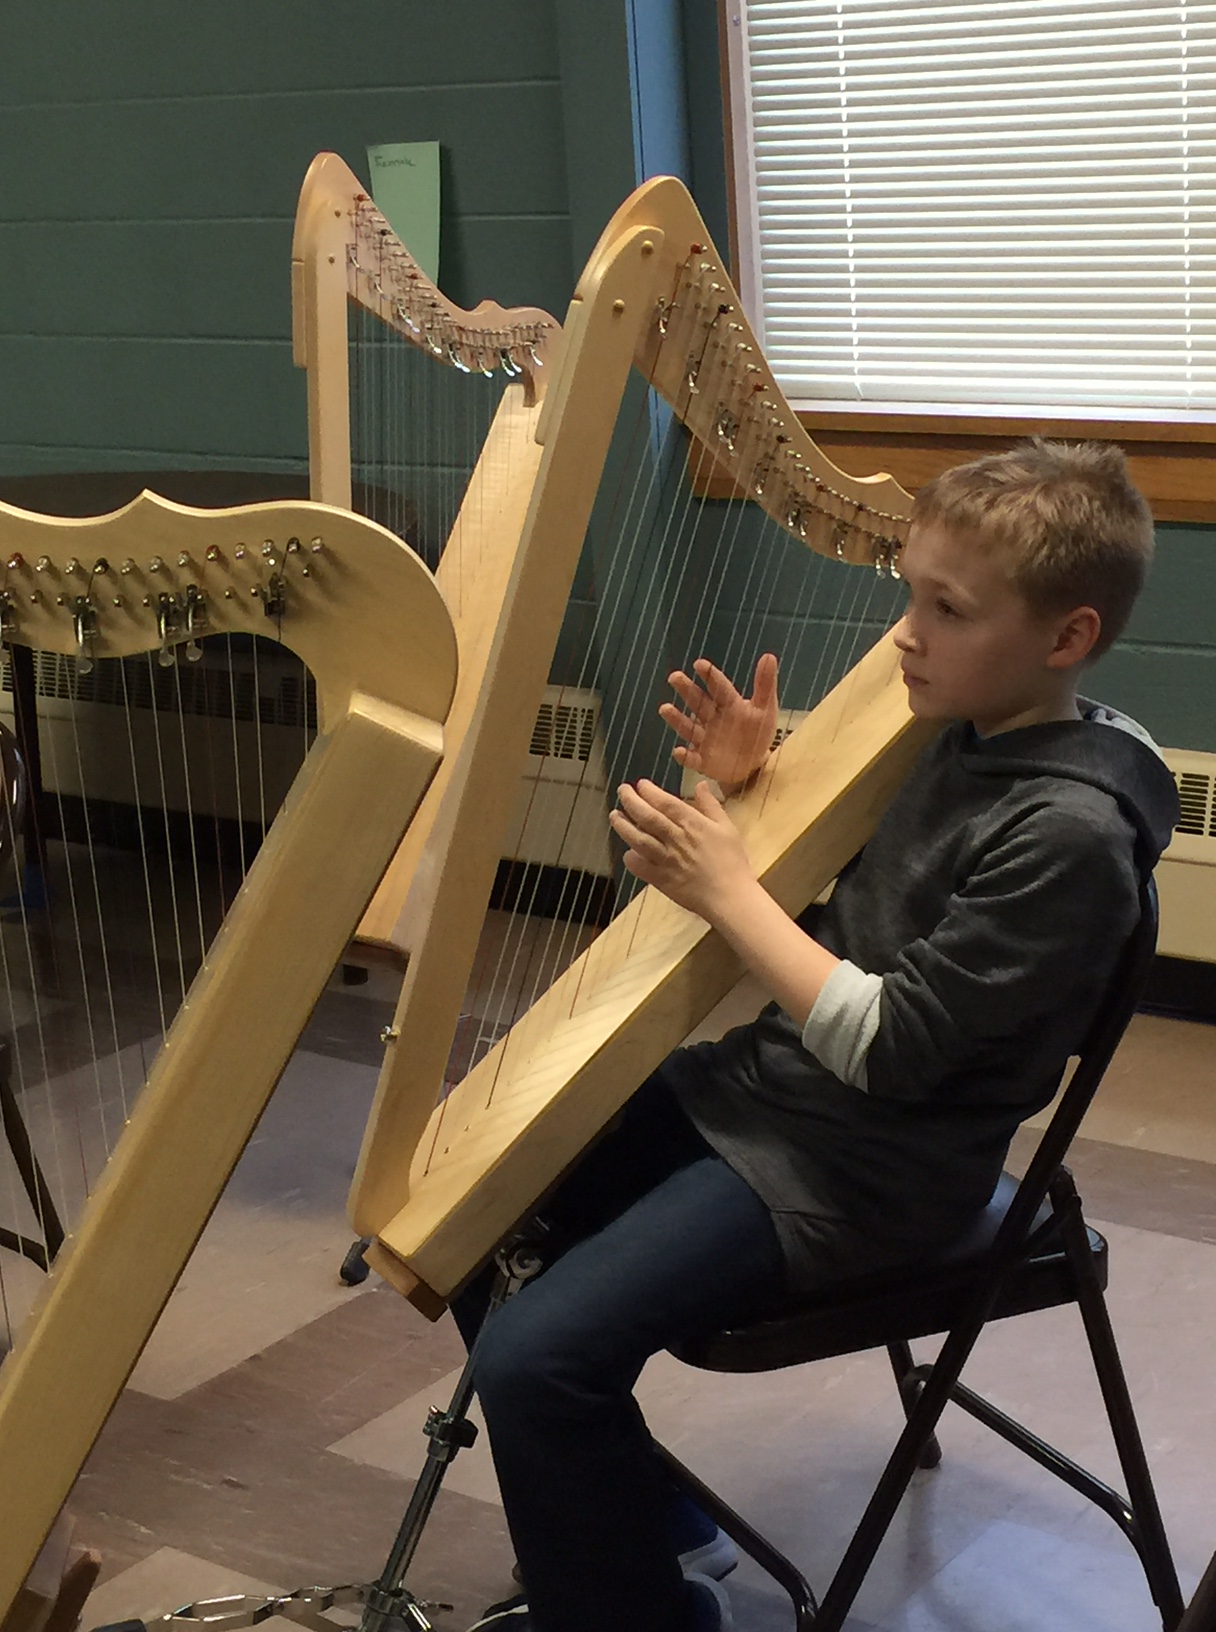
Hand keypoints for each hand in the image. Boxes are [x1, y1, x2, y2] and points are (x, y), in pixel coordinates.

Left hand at [609, 779, 754, 920]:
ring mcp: (666, 859)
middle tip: (622, 791)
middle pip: (647, 816)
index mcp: (692, 824)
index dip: (649, 791)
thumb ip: (711, 805)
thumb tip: (700, 784)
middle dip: (630, 801)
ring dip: (623, 826)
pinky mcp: (661, 879)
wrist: (729, 896)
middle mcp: (675, 838)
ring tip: (615, 816)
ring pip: (638, 839)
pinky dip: (630, 858)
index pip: (665, 802)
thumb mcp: (727, 828)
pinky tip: (627, 853)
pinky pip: (639, 867)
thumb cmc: (732, 861)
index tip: (640, 784)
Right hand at [659, 654, 778, 788]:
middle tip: (675, 677)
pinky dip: (685, 756)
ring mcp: (705, 739)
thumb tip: (769, 656)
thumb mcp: (766, 709)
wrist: (754, 765)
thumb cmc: (757, 733)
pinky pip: (692, 758)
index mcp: (728, 704)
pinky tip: (678, 751)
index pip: (718, 687)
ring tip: (665, 708)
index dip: (710, 676)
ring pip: (689, 727)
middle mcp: (712, 719)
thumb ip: (765, 684)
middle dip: (686, 690)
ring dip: (677, 719)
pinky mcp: (702, 760)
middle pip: (698, 702)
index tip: (699, 664)